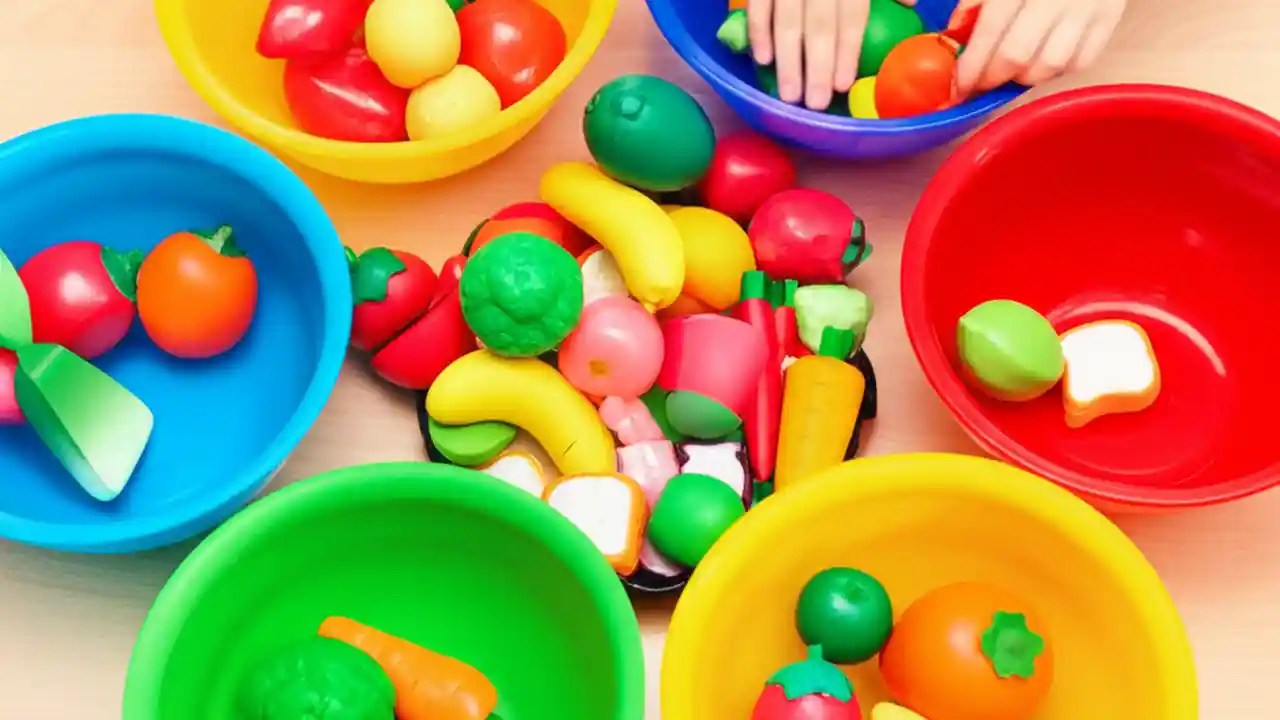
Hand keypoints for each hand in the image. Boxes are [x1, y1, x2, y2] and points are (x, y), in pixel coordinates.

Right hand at [749, 0, 917, 111]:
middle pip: (819, 20)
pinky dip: (758, 30)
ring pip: (787, 17)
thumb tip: (911, 2)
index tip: (843, 83)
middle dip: (817, 64)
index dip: (847, 48)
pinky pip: (757, 2)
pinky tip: (762, 59)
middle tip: (816, 103)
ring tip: (790, 94)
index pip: (852, 11)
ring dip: (787, 59)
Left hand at [955, 0, 1125, 95]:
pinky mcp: (1110, 17)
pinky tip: (1044, 62)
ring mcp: (1086, 8)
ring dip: (1025, 77)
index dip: (972, 65)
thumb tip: (955, 34)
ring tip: (1013, 70)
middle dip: (994, 78)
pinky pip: (1081, 61)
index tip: (960, 86)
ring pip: (1050, 65)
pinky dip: (1058, 70)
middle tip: (982, 83)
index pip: (991, 30)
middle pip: (1018, 55)